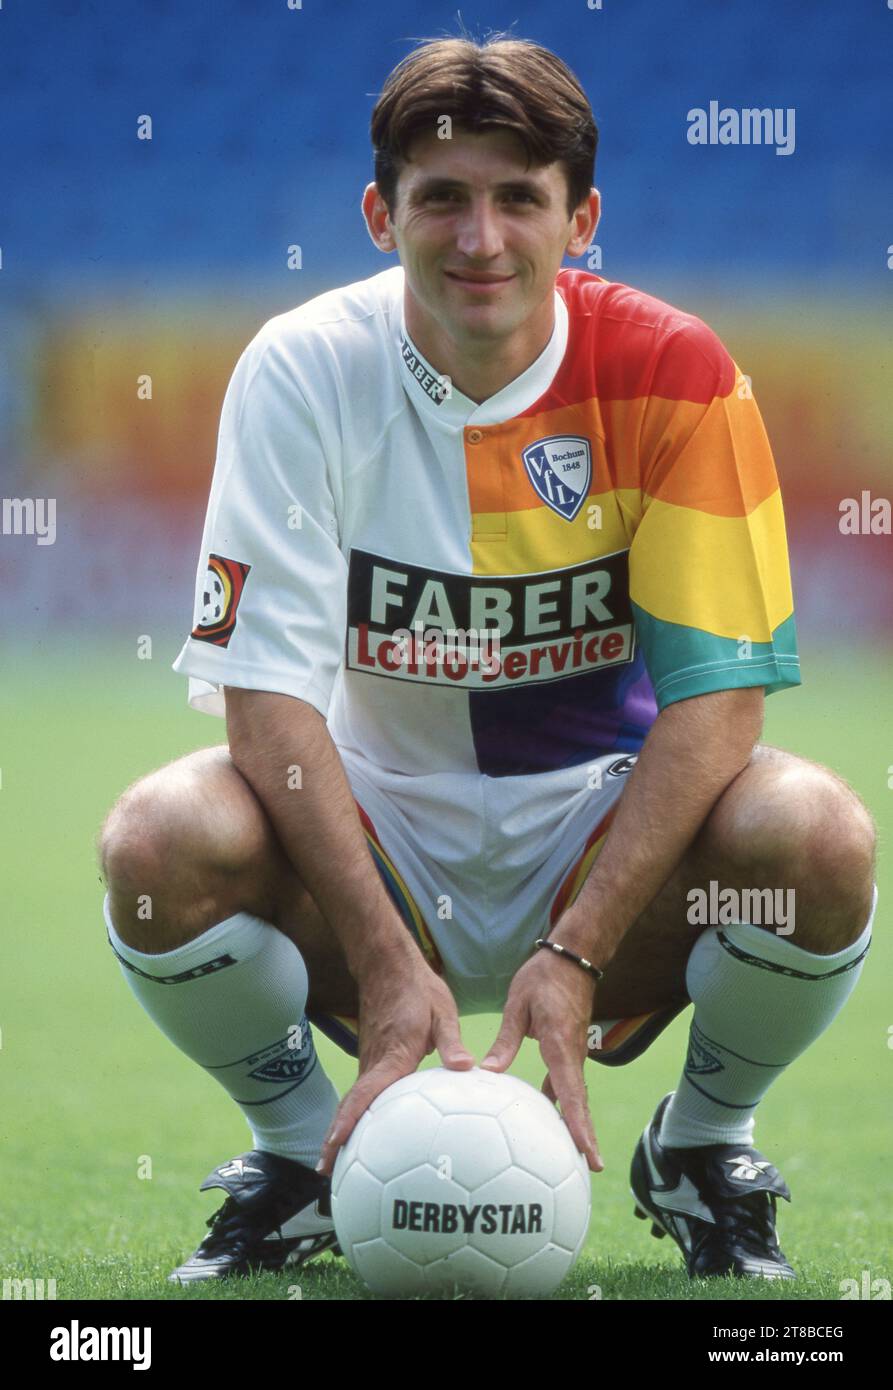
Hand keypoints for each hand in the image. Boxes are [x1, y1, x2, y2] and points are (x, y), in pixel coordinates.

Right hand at [316, 950, 472, 1174]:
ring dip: (342, 1129)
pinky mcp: (372, 1058)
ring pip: (353, 1101)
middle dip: (335, 1139)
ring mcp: (369, 1060)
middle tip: (327, 1172)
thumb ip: (451, 1042)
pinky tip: (364, 1133)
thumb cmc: (419, 989)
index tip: (335, 1146)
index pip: (366, 1093)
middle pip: (350, 1106)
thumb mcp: (442, 1011)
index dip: (349, 1120)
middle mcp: (375, 1062)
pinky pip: (362, 1092)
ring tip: (338, 1164)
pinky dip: (354, 1114)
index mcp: (393, 1055)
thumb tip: (466, 1068)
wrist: (389, 966)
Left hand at [481, 948, 602, 1171]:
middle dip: (585, 1136)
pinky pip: (567, 1082)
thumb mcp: (518, 1005)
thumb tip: (489, 1073)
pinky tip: (547, 1115)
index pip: (571, 1094)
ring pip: (575, 1095)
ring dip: (576, 1123)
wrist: (571, 958)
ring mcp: (573, 1053)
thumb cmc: (543, 978)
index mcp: (560, 1045)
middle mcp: (572, 1055)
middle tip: (591, 1168)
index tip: (587, 1153)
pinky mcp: (568, 1049)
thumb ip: (505, 1040)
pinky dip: (563, 1102)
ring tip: (573, 1154)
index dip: (578, 1125)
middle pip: (579, 1103)